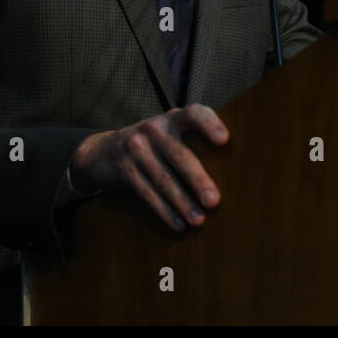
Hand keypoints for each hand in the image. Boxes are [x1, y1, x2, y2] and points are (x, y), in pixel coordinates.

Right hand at [69, 106, 228, 231]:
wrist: (104, 151)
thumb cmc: (153, 145)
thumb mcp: (169, 133)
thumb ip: (192, 141)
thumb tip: (233, 171)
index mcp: (173, 119)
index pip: (194, 114)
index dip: (209, 124)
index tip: (224, 140)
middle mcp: (154, 129)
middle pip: (180, 156)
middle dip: (198, 180)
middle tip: (214, 201)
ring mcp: (137, 148)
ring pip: (164, 179)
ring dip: (182, 203)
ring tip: (199, 220)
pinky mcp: (125, 169)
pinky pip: (147, 193)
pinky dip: (164, 211)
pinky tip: (178, 224)